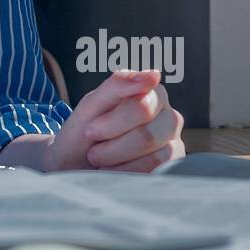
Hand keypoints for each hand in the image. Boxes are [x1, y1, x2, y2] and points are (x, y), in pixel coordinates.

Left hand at [45, 69, 185, 172]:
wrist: (76, 164)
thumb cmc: (85, 131)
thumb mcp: (92, 104)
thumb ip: (120, 84)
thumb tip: (155, 74)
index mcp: (152, 93)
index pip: (142, 108)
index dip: (111, 123)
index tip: (89, 131)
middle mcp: (169, 117)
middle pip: (148, 135)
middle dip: (113, 147)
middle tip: (93, 151)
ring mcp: (173, 144)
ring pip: (154, 158)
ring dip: (118, 162)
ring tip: (101, 160)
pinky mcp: (172, 170)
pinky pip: (155, 176)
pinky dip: (127, 175)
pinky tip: (114, 171)